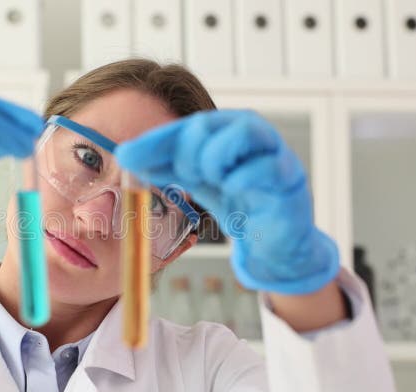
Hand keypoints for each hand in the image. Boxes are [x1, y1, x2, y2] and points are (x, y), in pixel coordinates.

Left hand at [115, 110, 338, 294]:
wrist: (274, 242)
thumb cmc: (238, 202)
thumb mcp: (196, 181)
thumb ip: (166, 166)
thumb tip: (125, 155)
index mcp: (227, 130)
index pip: (186, 126)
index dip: (155, 140)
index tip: (125, 156)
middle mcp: (252, 135)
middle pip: (210, 125)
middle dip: (186, 152)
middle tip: (184, 175)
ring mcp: (274, 155)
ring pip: (245, 131)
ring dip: (215, 156)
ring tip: (211, 179)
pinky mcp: (290, 182)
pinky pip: (270, 166)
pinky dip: (244, 177)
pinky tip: (231, 188)